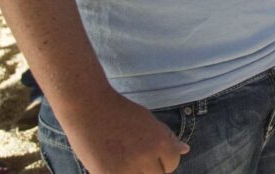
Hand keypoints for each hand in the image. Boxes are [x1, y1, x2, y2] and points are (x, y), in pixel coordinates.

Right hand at [65, 91, 188, 172]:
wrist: (88, 107)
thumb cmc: (120, 111)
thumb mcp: (149, 121)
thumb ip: (167, 138)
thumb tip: (186, 149)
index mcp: (161, 142)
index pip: (172, 164)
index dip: (162, 160)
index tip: (149, 153)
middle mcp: (147, 156)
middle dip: (150, 168)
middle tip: (134, 156)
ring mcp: (126, 168)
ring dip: (135, 172)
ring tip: (123, 159)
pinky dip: (118, 173)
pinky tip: (111, 163)